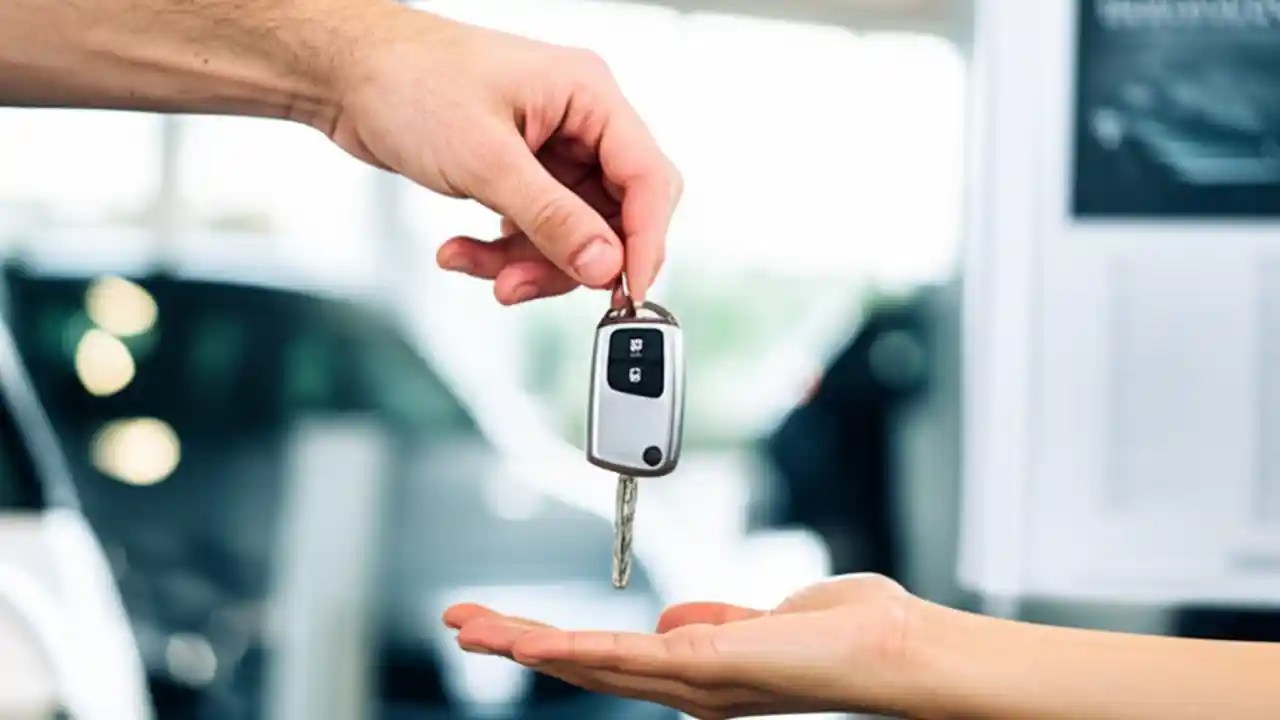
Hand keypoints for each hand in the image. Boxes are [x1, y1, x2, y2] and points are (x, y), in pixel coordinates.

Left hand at [328, 7, 680, 304]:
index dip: (644, 241)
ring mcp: (550, 148)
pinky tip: (461, 250)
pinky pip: (535, 229)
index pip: (648, 179)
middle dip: (570, 259)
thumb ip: (552, 217)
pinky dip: (502, 251)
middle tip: (524, 285)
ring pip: (571, 232)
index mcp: (589, 95)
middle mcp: (579, 121)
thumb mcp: (485, 159)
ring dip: (526, 262)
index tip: (626, 292)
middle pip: (613, 215)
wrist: (344, 73)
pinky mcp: (520, 171)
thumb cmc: (409, 81)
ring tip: (477, 268)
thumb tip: (606, 265)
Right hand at [443, 574, 921, 718]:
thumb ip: (721, 620)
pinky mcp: (705, 668)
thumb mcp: (771, 619)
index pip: (608, 658)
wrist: (900, 653)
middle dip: (517, 644)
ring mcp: (692, 682)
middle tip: (461, 622)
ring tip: (470, 627)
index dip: (553, 643)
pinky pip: (625, 657)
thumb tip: (674, 619)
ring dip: (524, 644)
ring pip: (589, 663)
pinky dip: (571, 649)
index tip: (508, 625)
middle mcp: (686, 687)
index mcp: (698, 672)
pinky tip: (530, 641)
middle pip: (584, 664)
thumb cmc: (854, 636)